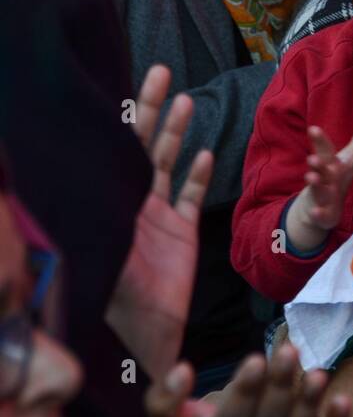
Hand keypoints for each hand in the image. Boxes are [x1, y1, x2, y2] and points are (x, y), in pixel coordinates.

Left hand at [107, 66, 212, 381]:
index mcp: (113, 212)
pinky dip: (197, 175)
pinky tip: (203, 152)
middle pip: (140, 147)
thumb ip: (102, 249)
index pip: (115, 157)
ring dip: (175, 131)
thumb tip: (85, 212)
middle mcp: (131, 208)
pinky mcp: (180, 234)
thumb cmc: (119, 316)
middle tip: (157, 72)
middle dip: (149, 110)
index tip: (120, 91)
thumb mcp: (103, 276)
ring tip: (184, 99)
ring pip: (166, 163)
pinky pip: (190, 197)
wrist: (149, 344)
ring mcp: (156, 219)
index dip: (119, 125)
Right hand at [285, 116, 352, 250]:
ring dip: (315, 184)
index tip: (314, 129)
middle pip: (319, 168)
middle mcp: (323, 178)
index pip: (325, 149)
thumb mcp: (348, 160)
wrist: (317, 207)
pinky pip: (319, 214)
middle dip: (316, 163)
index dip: (320, 140)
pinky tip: (316, 211)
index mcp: (330, 164)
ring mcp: (321, 196)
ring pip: (318, 189)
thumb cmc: (335, 179)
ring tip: (312, 178)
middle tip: (313, 158)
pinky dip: (317, 213)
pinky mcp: (322, 214)